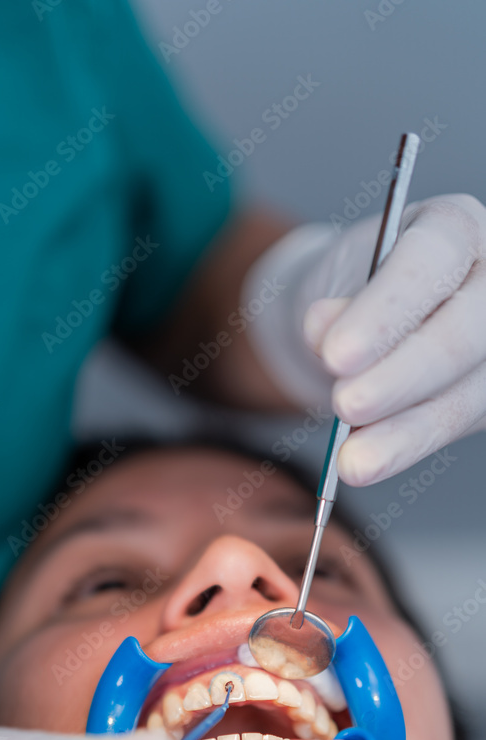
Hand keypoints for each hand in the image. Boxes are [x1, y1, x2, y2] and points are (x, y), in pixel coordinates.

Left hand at [302, 194, 485, 485]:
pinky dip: (407, 445)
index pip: (430, 261)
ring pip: (467, 390)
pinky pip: (454, 422)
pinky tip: (369, 462)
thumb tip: (324, 327)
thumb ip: (331, 307)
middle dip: (401, 376)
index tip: (336, 354)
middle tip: (345, 405)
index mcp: (454, 227)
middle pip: (464, 332)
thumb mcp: (331, 284)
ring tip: (351, 459)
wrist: (361, 322)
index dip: (386, 311)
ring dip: (406, 429)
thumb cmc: (353, 291)